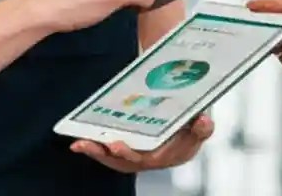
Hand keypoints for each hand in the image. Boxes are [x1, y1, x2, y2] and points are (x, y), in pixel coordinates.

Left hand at [70, 114, 213, 172]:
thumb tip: (204, 121)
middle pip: (134, 161)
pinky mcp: (125, 154)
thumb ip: (202, 126)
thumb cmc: (190, 124)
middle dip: (118, 154)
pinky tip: (78, 142)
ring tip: (81, 143)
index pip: (163, 155)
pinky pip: (108, 154)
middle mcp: (156, 159)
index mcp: (178, 153)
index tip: (119, 145)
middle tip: (110, 144)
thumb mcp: (201, 124)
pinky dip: (94, 149)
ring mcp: (139, 158)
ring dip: (98, 153)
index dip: (136, 152)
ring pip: (117, 160)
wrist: (182, 122)